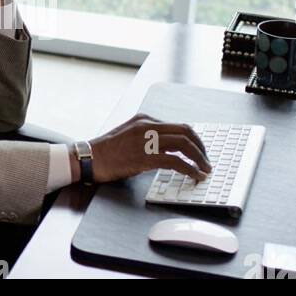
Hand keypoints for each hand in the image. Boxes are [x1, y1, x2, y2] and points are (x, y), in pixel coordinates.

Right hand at [72, 114, 211, 183]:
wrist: (88, 159)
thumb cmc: (106, 151)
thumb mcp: (128, 135)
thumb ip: (147, 136)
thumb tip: (168, 148)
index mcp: (145, 119)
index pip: (178, 126)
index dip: (193, 140)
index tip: (199, 152)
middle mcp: (148, 126)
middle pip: (185, 132)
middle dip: (201, 148)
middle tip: (207, 161)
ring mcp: (146, 140)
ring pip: (184, 145)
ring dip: (199, 158)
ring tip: (205, 170)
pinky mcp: (145, 157)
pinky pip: (175, 161)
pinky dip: (189, 169)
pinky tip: (194, 176)